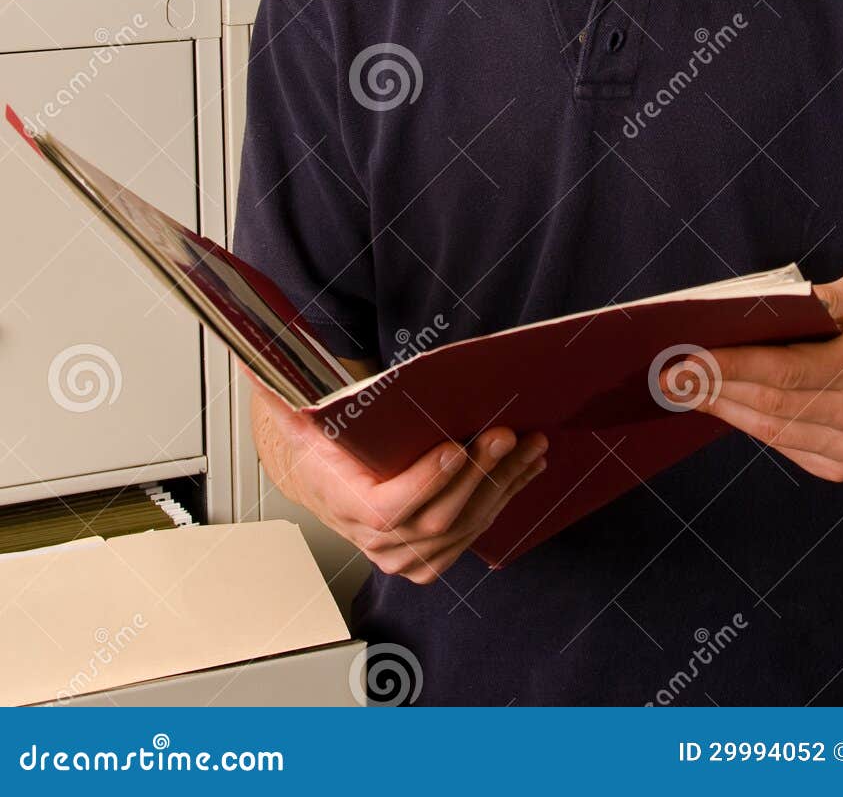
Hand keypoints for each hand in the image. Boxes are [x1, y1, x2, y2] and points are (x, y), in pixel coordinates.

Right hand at [241, 367, 547, 581]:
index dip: (425, 482)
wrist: (321, 478)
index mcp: (345, 505)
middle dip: (480, 473)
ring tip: (532, 445)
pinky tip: (528, 467)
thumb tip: (251, 347)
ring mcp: (408, 554)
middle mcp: (378, 542)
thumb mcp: (292, 409)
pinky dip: (506, 497)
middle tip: (507, 433)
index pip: (389, 509)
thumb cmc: (319, 441)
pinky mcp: (433, 554)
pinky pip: (477, 530)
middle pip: (438, 516)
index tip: (455, 446)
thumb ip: (275, 381)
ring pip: (466, 525)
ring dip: (505, 483)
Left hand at [658, 271, 842, 481]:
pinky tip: (723, 404)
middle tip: (668, 375)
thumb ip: (827, 295)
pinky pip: (782, 445)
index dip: (732, 367)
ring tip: (684, 389)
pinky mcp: (841, 466)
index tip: (688, 359)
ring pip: (771, 430)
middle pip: (770, 404)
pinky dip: (748, 424)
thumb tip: (778, 305)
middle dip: (713, 388)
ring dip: (722, 408)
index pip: (785, 371)